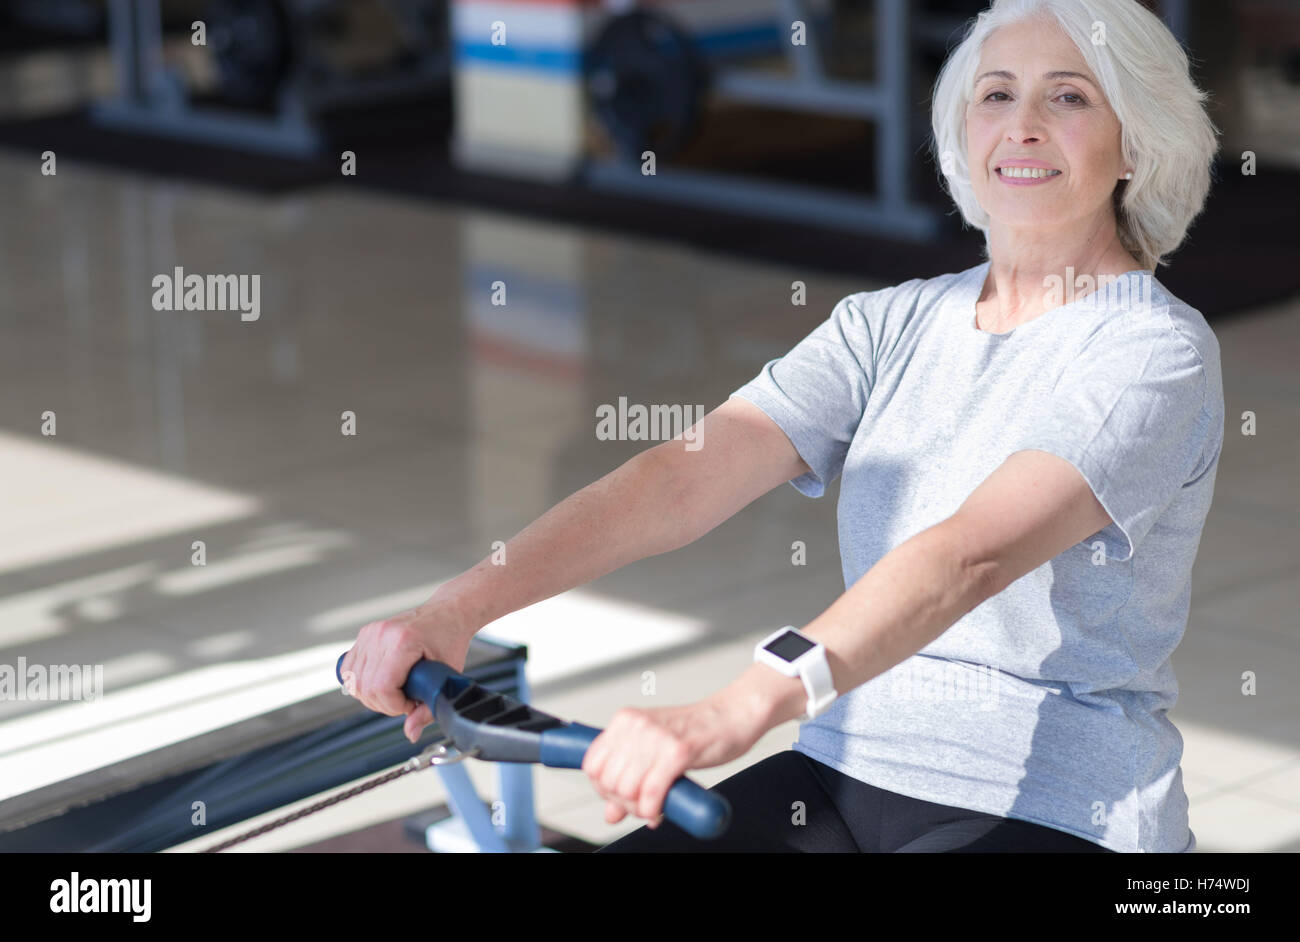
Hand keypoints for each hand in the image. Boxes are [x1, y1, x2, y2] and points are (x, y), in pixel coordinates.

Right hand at [339, 592, 475, 742]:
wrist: (447, 613)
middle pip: (365, 687)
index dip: (394, 705)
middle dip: (384, 704)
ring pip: (354, 681)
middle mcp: (381, 634)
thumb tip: (410, 733)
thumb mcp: (446, 675)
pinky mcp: (364, 634)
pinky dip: (361, 682)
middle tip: (405, 700)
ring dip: (372, 695)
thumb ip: (428, 708)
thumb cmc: (449, 639)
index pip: (381, 687)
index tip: (411, 704)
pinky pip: (349, 668)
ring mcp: (370, 633)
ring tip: (395, 691)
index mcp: (402, 641)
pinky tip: (381, 683)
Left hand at [580, 692, 765, 829]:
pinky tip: (658, 811)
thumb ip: (630, 778)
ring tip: (653, 807)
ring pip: (627, 790)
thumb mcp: (655, 749)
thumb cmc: (696, 731)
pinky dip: (652, 809)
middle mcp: (637, 725)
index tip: (619, 797)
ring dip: (638, 809)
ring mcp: (657, 737)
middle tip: (640, 806)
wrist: (733, 715)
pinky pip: (651, 792)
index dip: (603, 789)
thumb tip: (611, 814)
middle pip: (608, 781)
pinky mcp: (679, 751)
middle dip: (622, 803)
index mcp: (626, 720)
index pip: (592, 764)